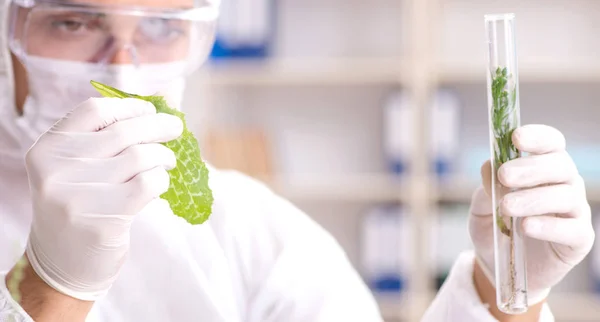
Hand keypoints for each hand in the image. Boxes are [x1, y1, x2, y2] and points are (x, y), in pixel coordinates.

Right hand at [24, 97, 182, 300]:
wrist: (61, 268)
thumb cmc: (78, 209)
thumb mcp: (72, 170)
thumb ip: (102, 140)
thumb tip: (156, 109)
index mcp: (47, 150)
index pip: (95, 111)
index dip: (129, 107)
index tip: (149, 110)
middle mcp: (57, 170)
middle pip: (124, 131)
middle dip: (158, 126)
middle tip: (174, 128)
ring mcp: (79, 196)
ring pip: (141, 155)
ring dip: (163, 156)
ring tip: (167, 161)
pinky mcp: (103, 220)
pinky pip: (149, 183)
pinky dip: (161, 179)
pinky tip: (159, 184)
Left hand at [469, 124, 594, 303]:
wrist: (498, 266)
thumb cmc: (494, 227)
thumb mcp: (481, 206)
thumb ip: (486, 187)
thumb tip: (490, 166)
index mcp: (543, 168)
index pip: (551, 144)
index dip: (538, 137)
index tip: (515, 138)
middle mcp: (564, 185)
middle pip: (560, 165)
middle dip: (531, 167)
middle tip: (504, 175)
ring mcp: (574, 212)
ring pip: (566, 196)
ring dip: (534, 198)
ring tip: (506, 207)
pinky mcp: (578, 239)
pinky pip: (572, 229)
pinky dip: (548, 226)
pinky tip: (526, 227)